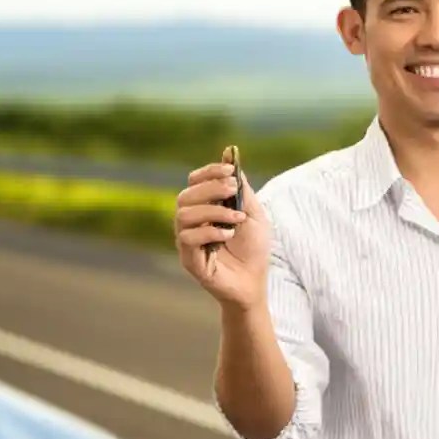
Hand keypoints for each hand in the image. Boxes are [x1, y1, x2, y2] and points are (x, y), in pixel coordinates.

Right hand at [174, 161, 270, 309]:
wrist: (255, 281)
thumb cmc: (253, 248)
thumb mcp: (253, 213)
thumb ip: (241, 188)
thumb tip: (229, 157)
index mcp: (204, 207)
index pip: (194, 181)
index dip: (209, 172)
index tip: (230, 170)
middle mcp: (191, 222)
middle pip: (185, 195)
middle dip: (210, 188)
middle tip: (233, 191)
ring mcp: (187, 240)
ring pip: (184, 214)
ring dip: (213, 211)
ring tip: (236, 219)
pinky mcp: (188, 259)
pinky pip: (188, 238)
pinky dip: (210, 232)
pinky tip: (228, 235)